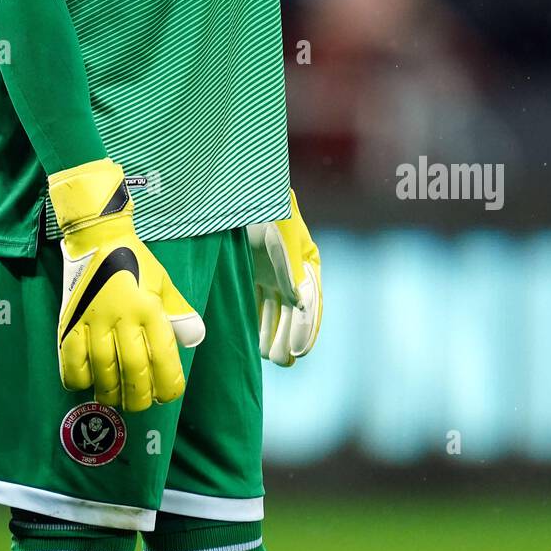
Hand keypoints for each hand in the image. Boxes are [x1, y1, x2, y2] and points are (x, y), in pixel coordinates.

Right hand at [49, 158, 204, 411]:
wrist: (98, 238)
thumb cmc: (137, 264)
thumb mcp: (164, 284)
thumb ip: (179, 313)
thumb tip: (195, 339)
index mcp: (149, 308)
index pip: (163, 357)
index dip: (168, 385)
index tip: (167, 394)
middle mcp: (122, 316)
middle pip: (133, 371)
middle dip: (139, 397)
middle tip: (140, 403)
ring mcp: (93, 320)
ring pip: (102, 371)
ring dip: (110, 392)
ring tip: (115, 397)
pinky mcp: (69, 322)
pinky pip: (70, 361)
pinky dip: (77, 379)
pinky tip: (87, 382)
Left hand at [248, 189, 321, 365]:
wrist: (240, 189)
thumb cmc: (265, 207)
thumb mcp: (281, 232)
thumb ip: (289, 265)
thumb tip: (300, 300)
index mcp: (307, 261)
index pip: (311, 302)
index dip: (308, 328)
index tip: (300, 352)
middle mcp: (292, 270)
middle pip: (294, 311)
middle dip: (290, 337)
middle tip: (283, 361)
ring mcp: (271, 271)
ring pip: (275, 310)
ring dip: (273, 333)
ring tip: (268, 356)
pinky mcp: (251, 271)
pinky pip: (256, 301)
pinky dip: (255, 319)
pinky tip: (250, 337)